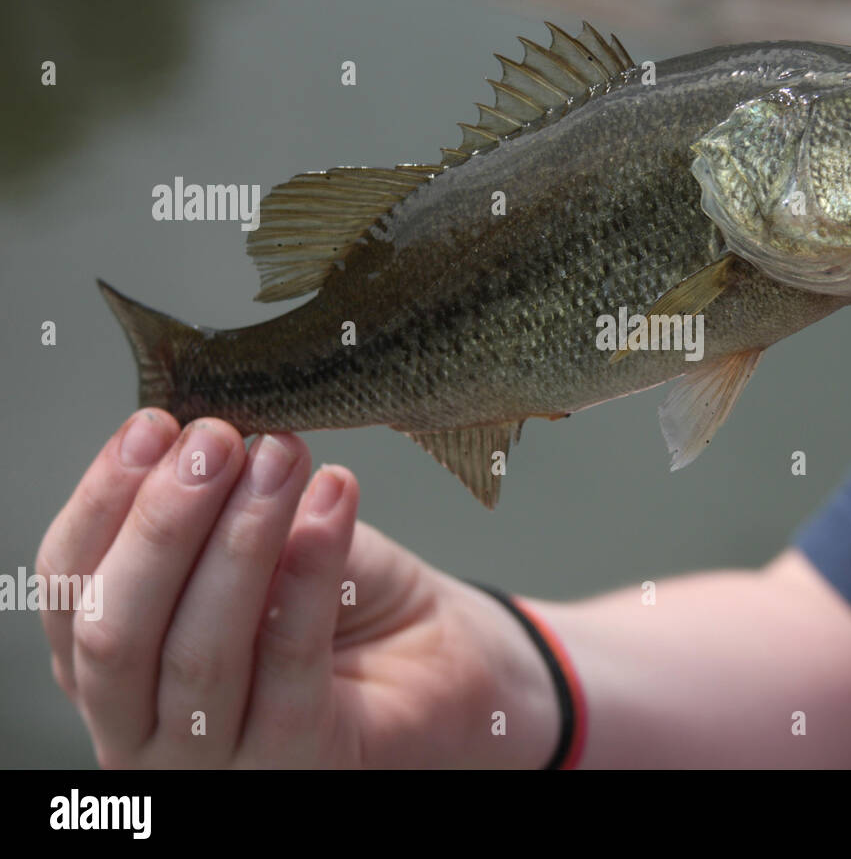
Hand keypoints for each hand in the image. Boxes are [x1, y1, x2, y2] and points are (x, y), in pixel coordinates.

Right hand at [36, 413, 556, 766]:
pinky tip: (332, 500)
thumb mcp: (264, 540)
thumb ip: (215, 509)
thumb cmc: (341, 598)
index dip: (105, 502)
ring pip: (196, 653)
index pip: (69, 590)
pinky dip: (309, 574)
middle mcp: (143, 730)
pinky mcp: (296, 763)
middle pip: (115, 631)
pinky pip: (290, 665)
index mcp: (112, 667)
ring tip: (282, 459)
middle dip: (163, 523)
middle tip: (217, 442)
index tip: (155, 426)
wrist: (442, 658)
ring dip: (240, 539)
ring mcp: (215, 763)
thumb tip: (192, 442)